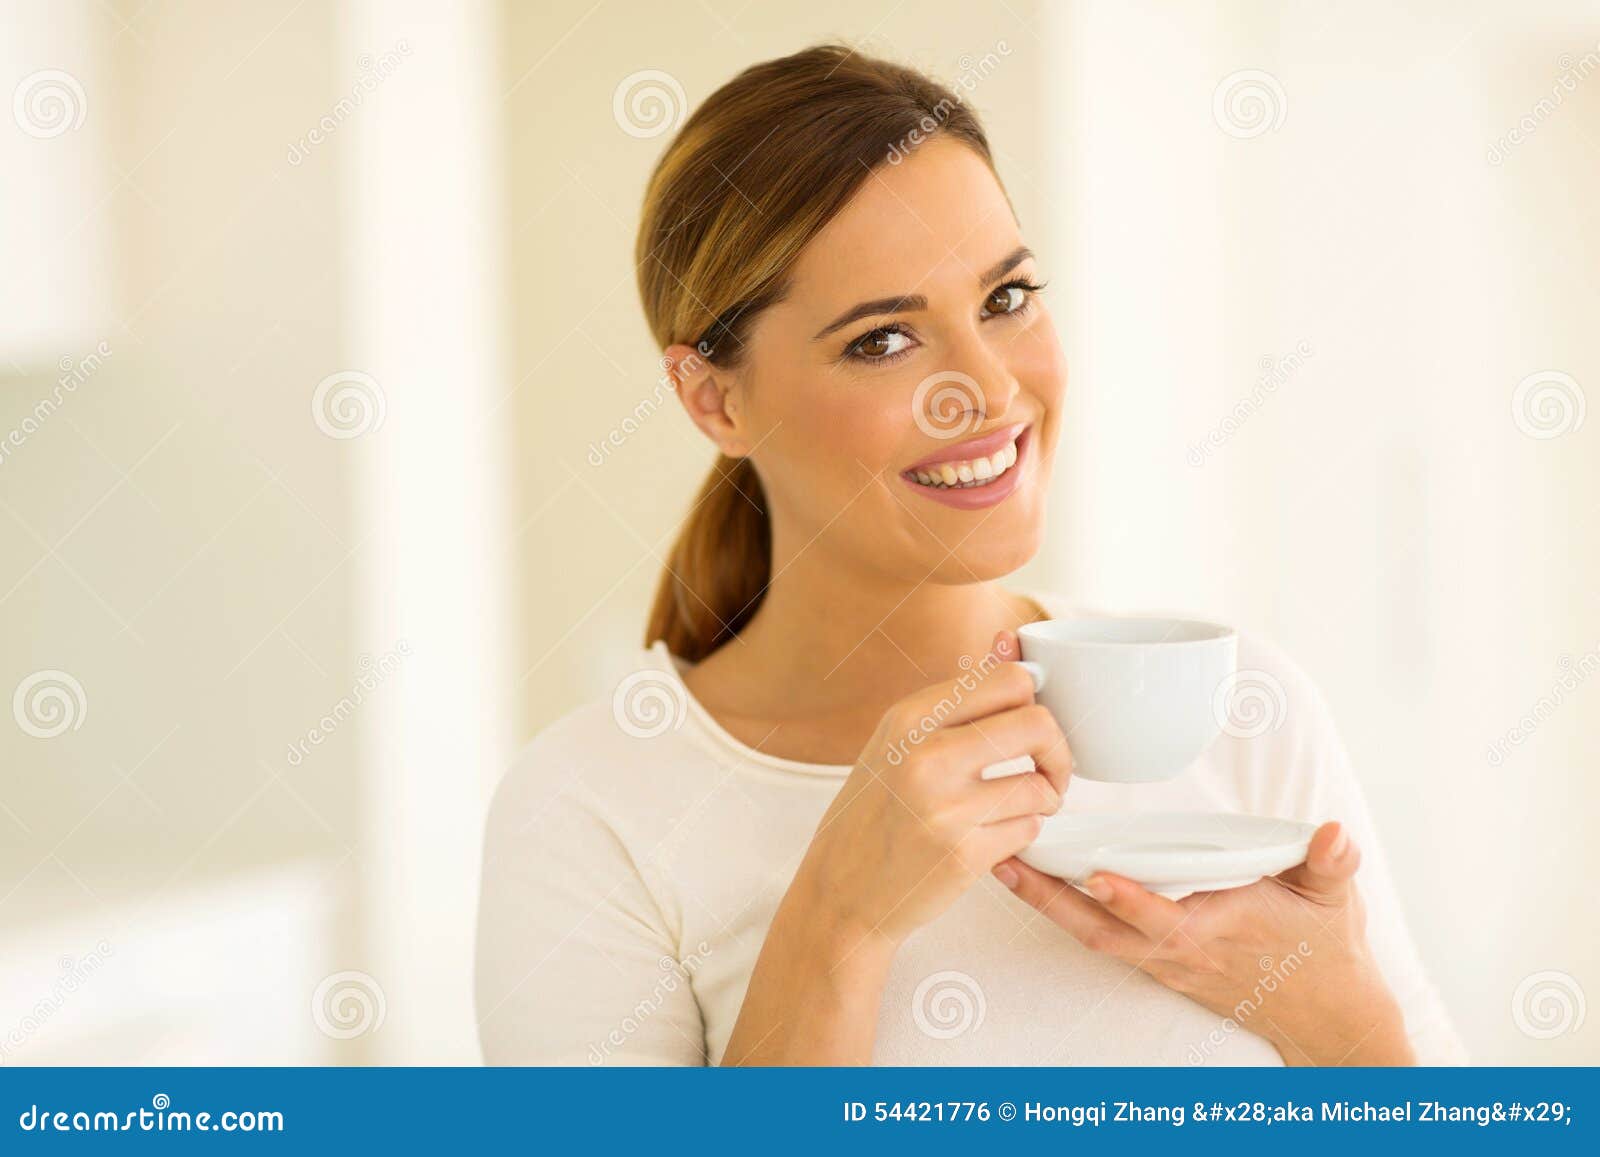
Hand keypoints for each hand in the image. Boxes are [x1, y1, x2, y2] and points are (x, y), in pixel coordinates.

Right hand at [790, 631, 1073, 954]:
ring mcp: (943, 808)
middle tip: (1047, 770)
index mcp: (908, 717)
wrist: (841, 892)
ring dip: (1042, 800)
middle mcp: (923, 756)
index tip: (1029, 726)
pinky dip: (1022, 834)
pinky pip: (1029, 829)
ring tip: (1017, 808)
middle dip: (1058, 750)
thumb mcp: (901, 741)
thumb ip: (961, 695)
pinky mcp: (962, 855)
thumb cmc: (877, 810)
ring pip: (1041, 785)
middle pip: (1038, 723)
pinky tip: (992, 839)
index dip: (1035, 701)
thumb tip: (1012, 638)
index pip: (1008, 679)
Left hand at [995, 821, 1415, 1065]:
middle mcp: (1182, 951)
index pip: (1165, 919)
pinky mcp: (1159, 963)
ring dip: (1048, 904)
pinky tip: (1039, 886)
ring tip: (1005, 866)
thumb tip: (1334, 834)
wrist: (1327, 1016)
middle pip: (1104, 932)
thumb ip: (1333, 863)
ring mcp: (1166, 962)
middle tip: (1008, 862)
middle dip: (1052, 900)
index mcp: (1219, 930)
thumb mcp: (1337, 900)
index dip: (1131, 901)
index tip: (1096, 876)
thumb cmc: (1326, 950)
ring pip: (1095, 937)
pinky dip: (1069, 914)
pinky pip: (1104, 940)